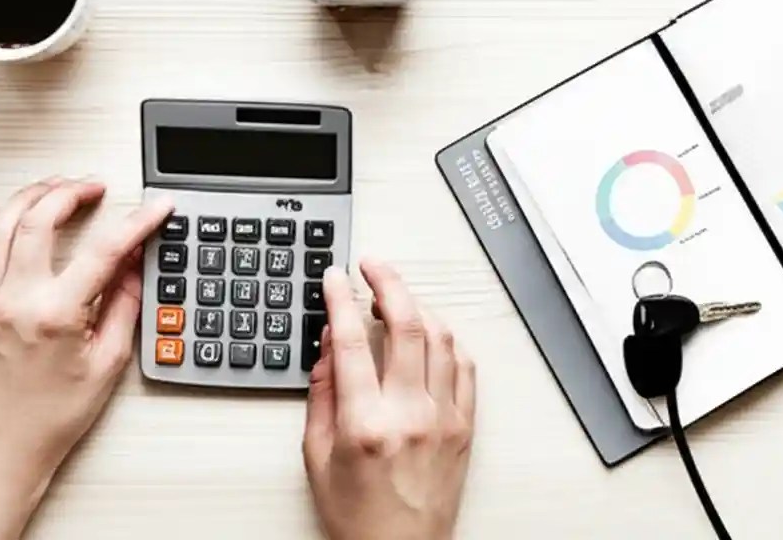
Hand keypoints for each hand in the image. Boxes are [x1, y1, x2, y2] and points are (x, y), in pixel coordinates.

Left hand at [0, 177, 172, 539]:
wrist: (5, 447)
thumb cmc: (55, 414)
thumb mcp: (108, 362)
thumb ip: (123, 304)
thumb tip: (135, 262)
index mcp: (57, 314)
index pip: (105, 250)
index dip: (137, 221)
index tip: (156, 206)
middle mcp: (15, 301)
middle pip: (40, 220)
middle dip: (72, 192)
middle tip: (94, 188)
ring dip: (27, 198)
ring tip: (52, 189)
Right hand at [304, 259, 476, 539]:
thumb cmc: (357, 516)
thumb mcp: (317, 457)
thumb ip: (322, 394)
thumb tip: (331, 342)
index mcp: (366, 423)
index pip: (354, 340)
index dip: (341, 299)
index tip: (335, 278)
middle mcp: (411, 415)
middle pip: (406, 325)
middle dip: (387, 283)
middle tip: (371, 266)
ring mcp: (444, 418)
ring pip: (440, 337)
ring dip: (418, 306)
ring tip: (396, 298)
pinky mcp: (465, 426)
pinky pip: (463, 366)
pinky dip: (446, 340)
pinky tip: (429, 333)